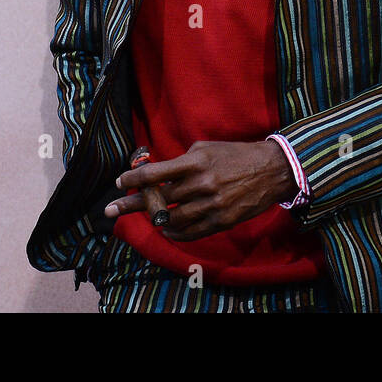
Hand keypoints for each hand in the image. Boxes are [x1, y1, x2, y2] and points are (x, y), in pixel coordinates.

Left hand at [104, 140, 298, 240]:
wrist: (271, 170)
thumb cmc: (235, 155)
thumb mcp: (207, 148)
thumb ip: (182, 161)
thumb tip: (158, 173)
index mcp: (196, 162)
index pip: (155, 173)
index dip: (134, 179)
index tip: (120, 182)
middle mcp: (201, 184)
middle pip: (159, 199)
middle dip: (132, 204)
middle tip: (110, 210)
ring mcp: (211, 204)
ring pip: (172, 219)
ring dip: (156, 220)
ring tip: (149, 220)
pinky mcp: (221, 220)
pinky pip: (191, 232)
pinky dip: (175, 233)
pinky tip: (168, 229)